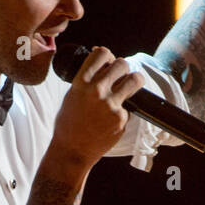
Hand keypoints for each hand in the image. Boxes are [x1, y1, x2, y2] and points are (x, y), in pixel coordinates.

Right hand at [49, 47, 145, 174]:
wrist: (71, 151)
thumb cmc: (69, 123)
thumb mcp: (72, 95)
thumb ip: (88, 79)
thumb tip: (104, 63)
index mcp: (81, 82)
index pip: (103, 53)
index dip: (108, 57)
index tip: (108, 64)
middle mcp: (96, 90)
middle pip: (122, 64)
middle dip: (122, 69)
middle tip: (119, 79)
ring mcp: (111, 105)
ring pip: (134, 79)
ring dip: (133, 81)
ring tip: (127, 89)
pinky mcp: (121, 118)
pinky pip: (130, 105)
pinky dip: (124, 109)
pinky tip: (112, 118)